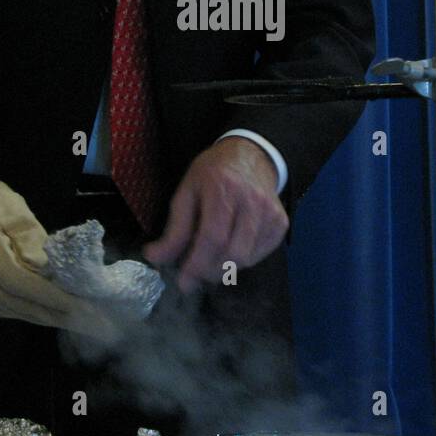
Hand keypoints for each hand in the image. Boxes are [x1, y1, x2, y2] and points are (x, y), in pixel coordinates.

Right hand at [0, 179, 124, 344]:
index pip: (25, 285)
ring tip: (90, 324)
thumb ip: (33, 242)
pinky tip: (63, 316)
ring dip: (57, 320)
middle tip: (102, 325)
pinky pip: (15, 310)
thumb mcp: (13, 211)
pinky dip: (41, 314)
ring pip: (22, 313)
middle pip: (27, 307)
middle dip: (67, 317)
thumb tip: (55, 271)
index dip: (56, 299)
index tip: (87, 308)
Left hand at [143, 138, 288, 292]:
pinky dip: (241, 262)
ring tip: (209, 262)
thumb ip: (174, 227)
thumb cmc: (214, 172)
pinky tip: (229, 251)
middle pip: (233, 253)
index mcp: (223, 187)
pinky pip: (260, 255)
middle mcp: (252, 200)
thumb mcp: (187, 190)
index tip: (183, 281)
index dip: (197, 264)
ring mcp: (271, 212)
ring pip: (247, 259)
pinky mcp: (281, 223)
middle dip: (209, 272)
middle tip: (194, 276)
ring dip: (224, 269)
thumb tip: (155, 257)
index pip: (213, 236)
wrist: (251, 155)